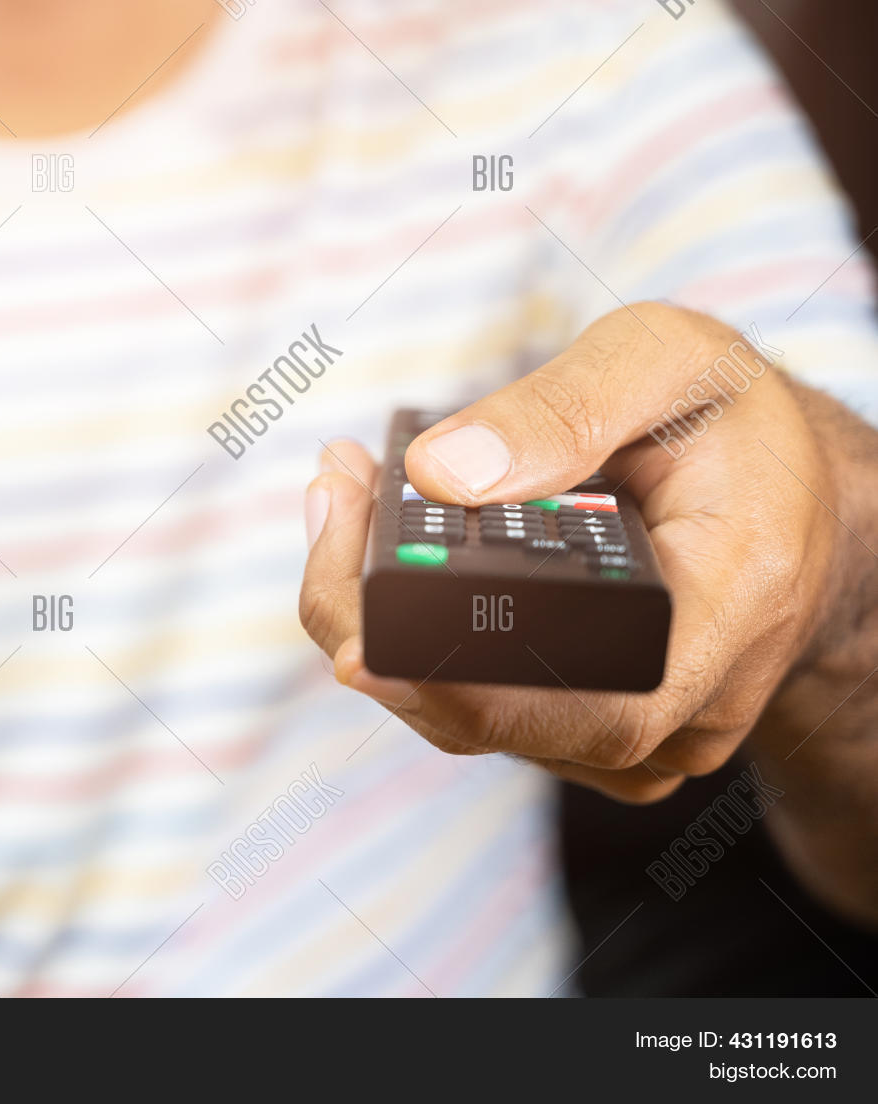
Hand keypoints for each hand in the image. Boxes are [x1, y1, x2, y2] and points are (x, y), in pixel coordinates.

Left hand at [300, 302, 843, 802]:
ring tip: (344, 495)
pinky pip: (480, 707)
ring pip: (472, 720)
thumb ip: (568, 406)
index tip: (356, 648)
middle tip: (332, 504)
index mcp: (734, 609)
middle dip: (381, 629)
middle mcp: (690, 701)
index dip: (464, 693)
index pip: (597, 705)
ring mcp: (641, 733)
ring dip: (378, 623)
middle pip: (502, 723)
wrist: (781, 489)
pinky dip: (410, 638)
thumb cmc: (729, 418)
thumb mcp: (670, 360)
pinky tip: (371, 548)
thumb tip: (440, 474)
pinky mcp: (591, 731)